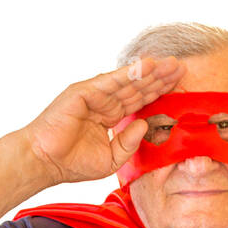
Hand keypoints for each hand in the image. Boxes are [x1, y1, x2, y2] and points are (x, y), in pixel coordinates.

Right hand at [20, 55, 185, 184]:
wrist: (45, 163)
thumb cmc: (73, 163)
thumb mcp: (111, 159)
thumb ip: (129, 143)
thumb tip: (145, 123)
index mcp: (111, 116)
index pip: (139, 100)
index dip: (159, 92)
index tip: (179, 84)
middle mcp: (104, 102)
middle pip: (138, 87)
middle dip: (160, 77)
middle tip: (181, 67)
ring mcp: (94, 95)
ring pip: (127, 81)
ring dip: (149, 71)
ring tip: (170, 63)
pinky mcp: (83, 91)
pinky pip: (110, 82)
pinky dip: (128, 73)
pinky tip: (146, 66)